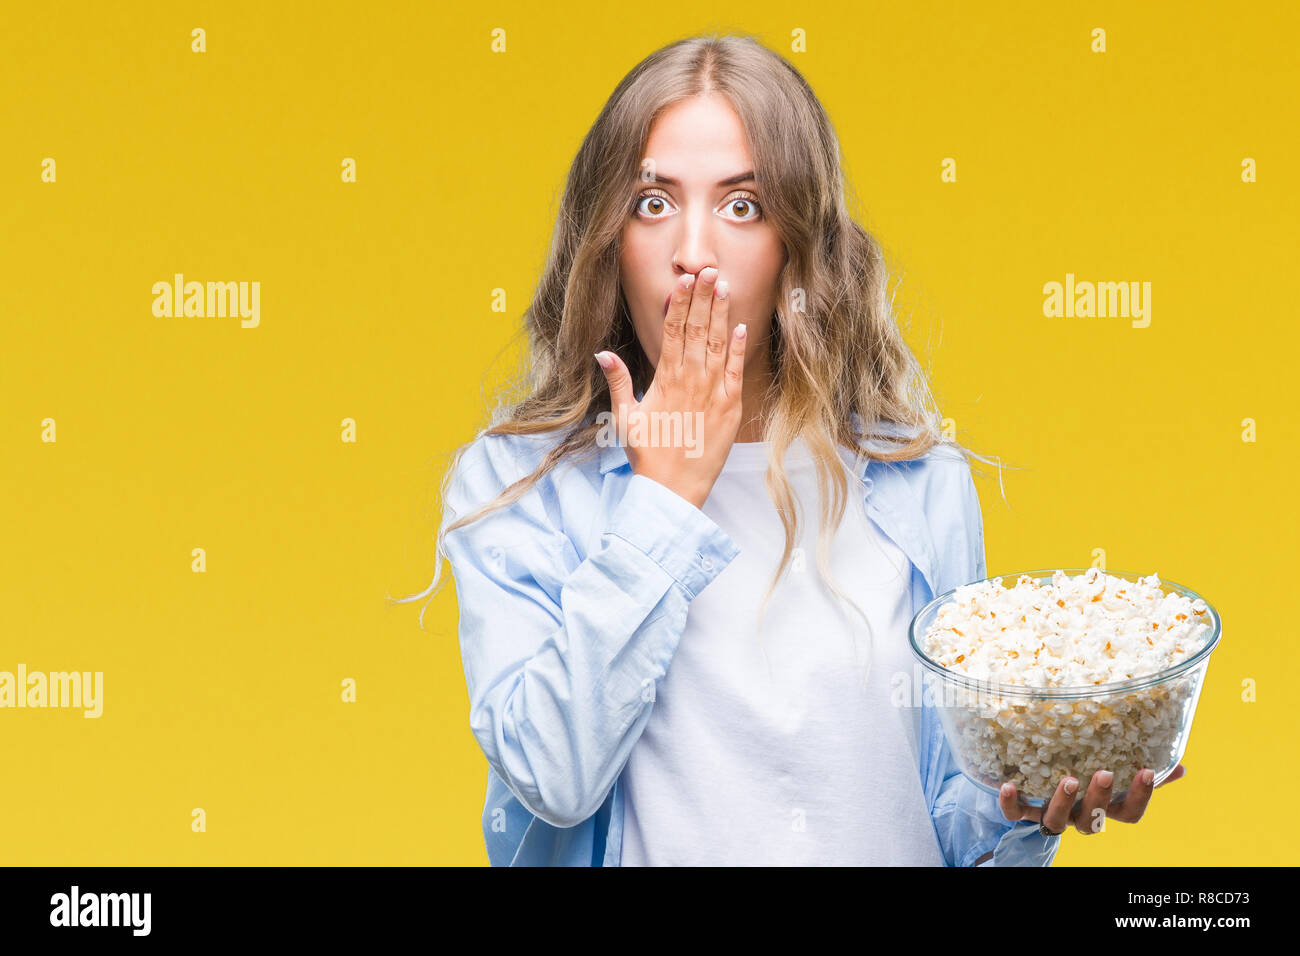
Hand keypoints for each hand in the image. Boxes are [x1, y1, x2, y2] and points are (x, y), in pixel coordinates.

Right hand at [594, 267, 745, 509]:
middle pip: (696, 329)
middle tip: (706, 269)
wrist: (673, 489)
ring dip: (720, 313)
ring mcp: (712, 392)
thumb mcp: (625, 418)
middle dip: (701, 297)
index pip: (672, 331)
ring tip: (722, 285)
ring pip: (717, 343)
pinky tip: (740, 325)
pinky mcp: (731, 407)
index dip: (678, 303)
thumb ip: (619, 382)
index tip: (683, 279)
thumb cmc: (648, 455)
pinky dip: (738, 347)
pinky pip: (735, 370)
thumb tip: (602, 353)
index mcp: (664, 379)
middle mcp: (689, 380)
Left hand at [999, 763, 1186, 835]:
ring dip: (1062, 801)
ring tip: (1068, 779)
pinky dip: (1011, 803)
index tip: (1146, 771)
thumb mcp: (1115, 778)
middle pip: (1093, 820)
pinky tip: (1009, 784)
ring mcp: (1050, 814)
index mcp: (1103, 808)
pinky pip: (1015, 813)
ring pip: (1056, 821)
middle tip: (1104, 772)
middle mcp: (1078, 815)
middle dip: (1100, 798)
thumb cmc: (1085, 782)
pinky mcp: (1023, 810)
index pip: (1129, 813)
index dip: (1140, 796)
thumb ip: (1143, 772)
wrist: (1036, 795)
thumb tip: (1180, 764)